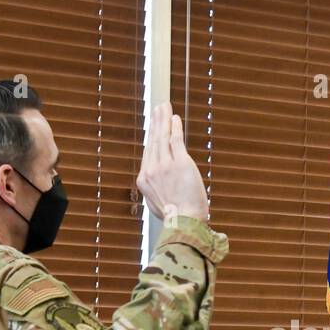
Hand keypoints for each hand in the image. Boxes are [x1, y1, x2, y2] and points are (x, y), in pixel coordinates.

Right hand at [136, 101, 208, 223]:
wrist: (185, 223)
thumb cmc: (176, 218)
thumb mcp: (158, 205)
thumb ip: (157, 191)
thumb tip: (160, 186)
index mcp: (144, 180)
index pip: (148, 153)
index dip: (151, 137)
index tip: (153, 127)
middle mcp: (152, 170)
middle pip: (153, 141)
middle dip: (155, 122)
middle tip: (157, 108)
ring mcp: (165, 165)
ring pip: (162, 137)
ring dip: (163, 119)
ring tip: (164, 106)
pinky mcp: (180, 163)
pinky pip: (175, 140)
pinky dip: (175, 127)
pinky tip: (175, 118)